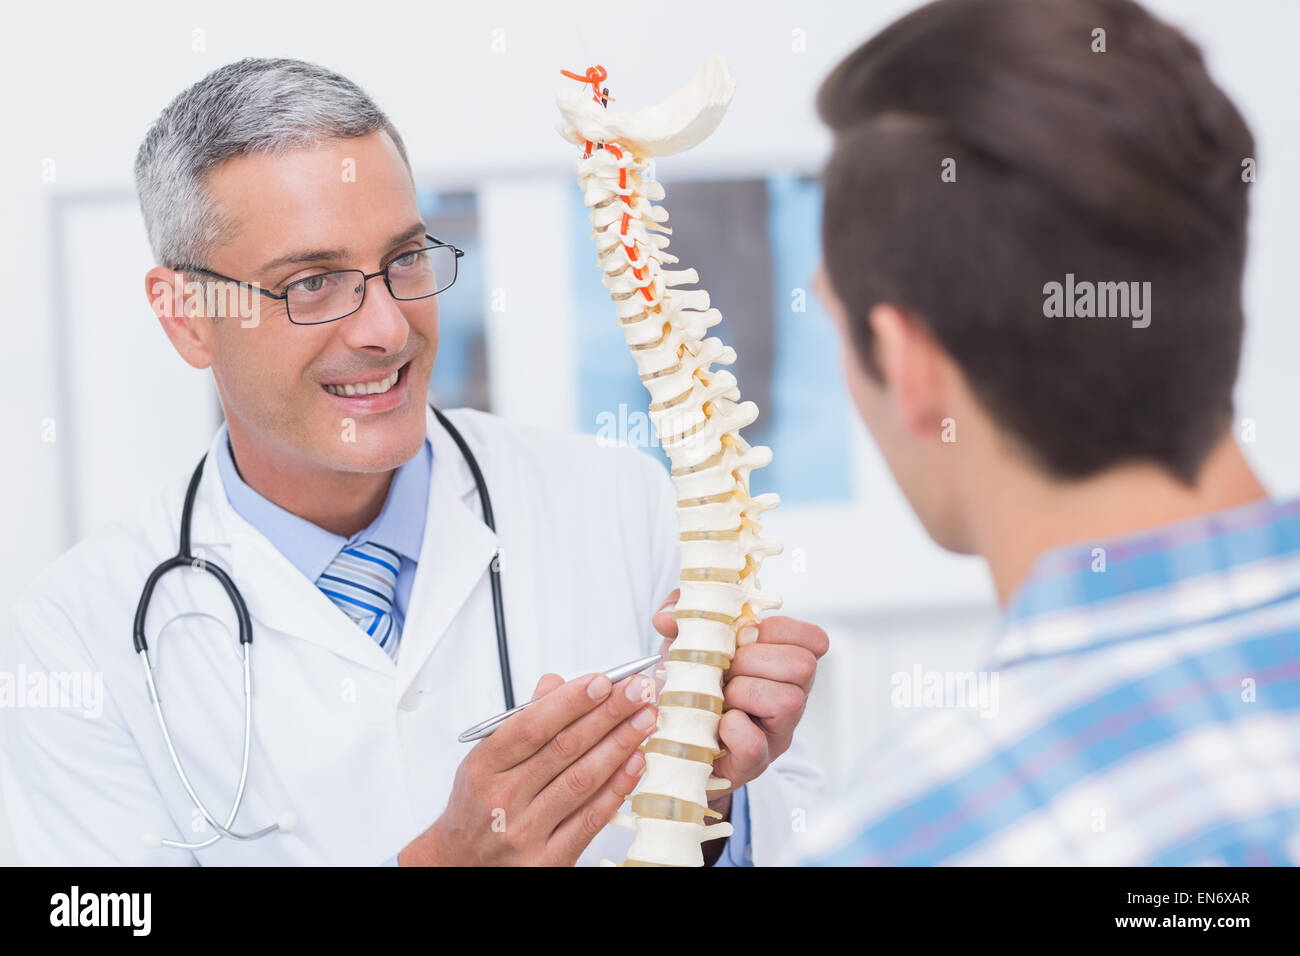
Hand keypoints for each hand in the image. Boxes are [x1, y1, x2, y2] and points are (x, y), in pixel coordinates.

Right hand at [398, 670, 657, 865]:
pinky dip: (617, 787)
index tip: (603, 681)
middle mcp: (503, 800)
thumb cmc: (477, 809)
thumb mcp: (484, 761)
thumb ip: (521, 722)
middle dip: (608, 714)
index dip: (571, 701)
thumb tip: (556, 684)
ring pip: (582, 780)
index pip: (531, 726)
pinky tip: (635, 762)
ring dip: (620, 744)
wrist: (461, 866)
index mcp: (483, 768)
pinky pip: (591, 818)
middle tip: (638, 691)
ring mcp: (526, 833)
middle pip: (564, 748)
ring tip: (645, 719)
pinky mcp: (549, 860)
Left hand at [652, 589, 827, 802]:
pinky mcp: (756, 762)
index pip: (813, 639)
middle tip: (725, 670)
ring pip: (788, 700)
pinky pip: (755, 743)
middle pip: (803, 665)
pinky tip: (717, 724)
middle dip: (754, 659)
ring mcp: (778, 732)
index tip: (743, 637)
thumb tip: (667, 618)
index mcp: (783, 663)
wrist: (676, 739)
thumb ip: (680, 616)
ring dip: (743, 692)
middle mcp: (792, 696)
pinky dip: (731, 729)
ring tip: (721, 698)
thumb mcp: (686, 641)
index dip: (778, 630)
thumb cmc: (691, 686)